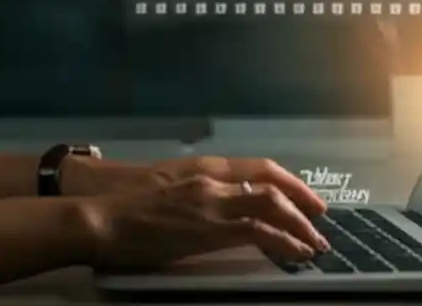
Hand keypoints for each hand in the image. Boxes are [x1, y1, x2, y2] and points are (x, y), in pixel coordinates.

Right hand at [64, 155, 327, 218]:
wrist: (100, 217)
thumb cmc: (125, 211)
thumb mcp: (167, 196)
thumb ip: (195, 199)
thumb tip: (214, 214)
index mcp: (202, 171)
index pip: (257, 168)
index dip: (288, 181)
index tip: (306, 196)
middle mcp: (212, 181)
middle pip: (271, 183)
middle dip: (302, 200)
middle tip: (321, 219)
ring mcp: (211, 203)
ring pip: (271, 204)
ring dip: (299, 224)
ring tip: (314, 242)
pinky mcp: (208, 228)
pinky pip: (258, 231)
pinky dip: (284, 241)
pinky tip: (295, 252)